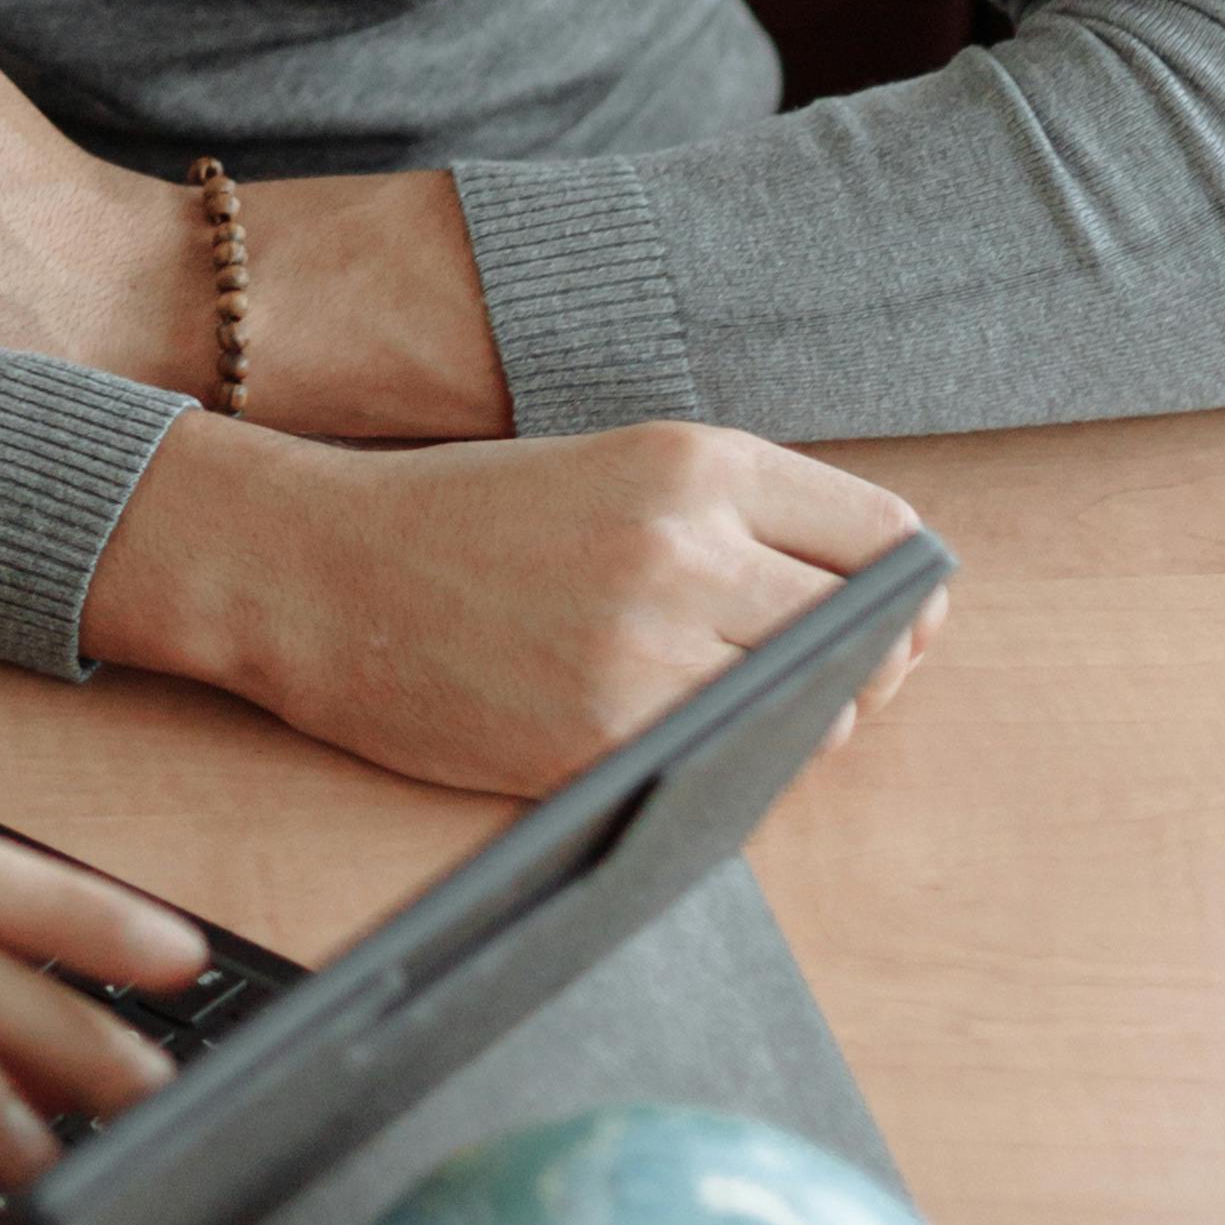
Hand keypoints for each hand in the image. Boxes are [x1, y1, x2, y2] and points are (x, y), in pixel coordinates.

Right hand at [86, 415, 946, 799]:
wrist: (322, 572)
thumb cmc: (467, 518)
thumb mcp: (615, 469)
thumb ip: (742, 515)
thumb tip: (887, 601)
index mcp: (695, 462)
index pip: (886, 535)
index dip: (901, 585)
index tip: (889, 613)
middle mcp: (688, 549)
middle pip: (868, 631)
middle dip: (865, 662)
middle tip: (812, 671)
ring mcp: (653, 652)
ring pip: (818, 710)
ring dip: (800, 717)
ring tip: (724, 695)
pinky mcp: (610, 738)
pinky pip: (734, 763)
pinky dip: (729, 757)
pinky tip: (675, 730)